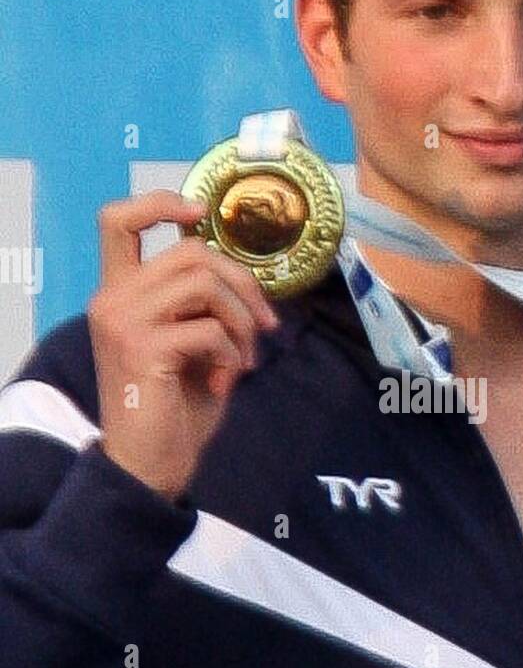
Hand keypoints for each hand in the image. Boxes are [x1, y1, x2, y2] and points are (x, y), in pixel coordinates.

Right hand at [87, 191, 279, 500]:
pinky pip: (210, 328)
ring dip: (241, 320)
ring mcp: (123, 321)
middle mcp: (112, 299)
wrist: (149, 465)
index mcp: (118, 293)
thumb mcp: (188, 345)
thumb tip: (242, 279)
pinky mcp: (143, 348)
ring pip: (204, 282)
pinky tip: (226, 379)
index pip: (119, 220)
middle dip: (242, 283)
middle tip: (265, 324)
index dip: (162, 203)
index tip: (201, 213)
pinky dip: (232, 353)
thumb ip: (201, 306)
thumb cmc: (173, 408)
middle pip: (190, 251)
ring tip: (243, 356)